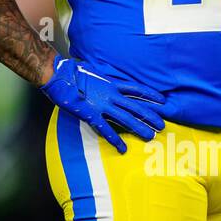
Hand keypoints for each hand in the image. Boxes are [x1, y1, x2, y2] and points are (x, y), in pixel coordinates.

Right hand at [40, 57, 165, 153]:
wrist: (58, 76)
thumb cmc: (73, 73)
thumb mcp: (94, 73)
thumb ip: (104, 79)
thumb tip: (109, 80)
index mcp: (112, 84)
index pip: (137, 89)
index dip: (151, 95)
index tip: (163, 100)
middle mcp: (111, 94)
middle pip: (136, 106)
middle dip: (150, 116)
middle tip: (162, 125)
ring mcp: (102, 104)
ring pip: (126, 118)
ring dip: (138, 128)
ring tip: (150, 137)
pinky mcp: (91, 114)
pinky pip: (105, 128)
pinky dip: (115, 139)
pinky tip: (123, 148)